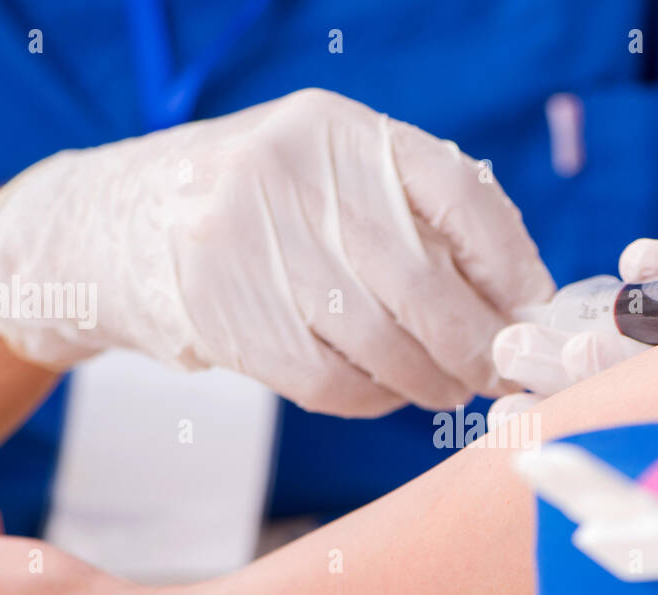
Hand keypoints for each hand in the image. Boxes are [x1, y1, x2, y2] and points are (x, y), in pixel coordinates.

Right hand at [0, 88, 554, 415]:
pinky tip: (389, 392)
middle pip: (425, 284)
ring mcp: (254, 249)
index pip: (457, 194)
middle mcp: (296, 179)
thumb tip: (517, 296)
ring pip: (383, 344)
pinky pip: (333, 381)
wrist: (124, 228)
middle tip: (498, 371)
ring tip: (449, 388)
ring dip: (432, 381)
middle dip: (477, 345)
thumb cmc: (264, 211)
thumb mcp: (331, 176)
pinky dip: (375, 398)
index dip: (510, 263)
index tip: (533, 308)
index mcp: (338, 132)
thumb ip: (413, 216)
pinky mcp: (229, 318)